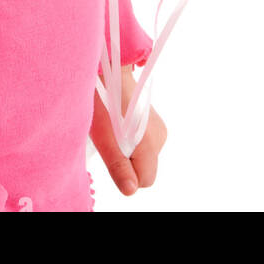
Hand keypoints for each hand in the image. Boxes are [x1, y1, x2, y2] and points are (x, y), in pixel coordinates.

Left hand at [90, 63, 166, 195]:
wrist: (108, 73)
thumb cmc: (102, 105)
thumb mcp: (104, 139)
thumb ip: (119, 167)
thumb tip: (131, 191)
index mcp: (150, 143)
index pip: (145, 180)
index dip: (127, 174)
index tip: (113, 154)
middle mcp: (160, 138)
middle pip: (146, 170)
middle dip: (129, 163)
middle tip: (112, 141)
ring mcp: (160, 130)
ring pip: (146, 158)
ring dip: (130, 152)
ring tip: (115, 130)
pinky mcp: (157, 124)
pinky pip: (146, 146)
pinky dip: (134, 142)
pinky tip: (122, 124)